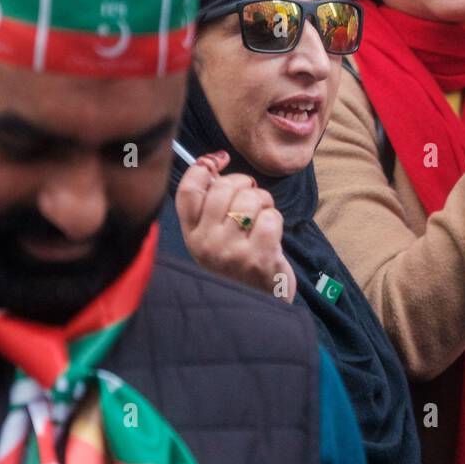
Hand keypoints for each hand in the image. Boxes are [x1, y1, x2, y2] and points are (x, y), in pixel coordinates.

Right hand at [175, 152, 296, 299]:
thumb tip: (214, 160)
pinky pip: (270, 217)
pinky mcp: (257, 259)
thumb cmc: (239, 259)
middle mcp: (205, 243)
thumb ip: (210, 202)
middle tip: (251, 201)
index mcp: (191, 234)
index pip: (188, 189)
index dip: (204, 167)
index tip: (219, 160)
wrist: (260, 303)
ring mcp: (230, 252)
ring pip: (251, 199)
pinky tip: (270, 235)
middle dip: (245, 184)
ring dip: (264, 203)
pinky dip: (276, 219)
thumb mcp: (214, 234)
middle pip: (224, 187)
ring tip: (261, 221)